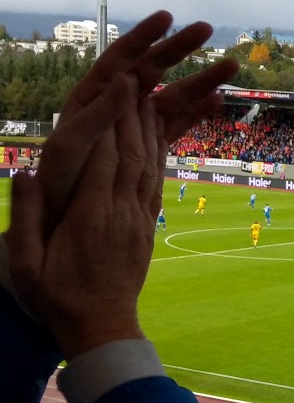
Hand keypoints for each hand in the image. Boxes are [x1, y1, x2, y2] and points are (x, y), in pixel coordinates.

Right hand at [7, 75, 156, 358]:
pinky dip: (158, 152)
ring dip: (151, 127)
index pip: (104, 159)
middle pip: (132, 153)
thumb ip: (26, 220)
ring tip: (154, 92)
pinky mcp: (147, 225)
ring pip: (149, 163)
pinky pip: (155, 181)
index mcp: (91, 218)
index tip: (119, 87)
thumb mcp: (26, 266)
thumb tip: (24, 173)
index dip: (112, 120)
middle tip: (141, 73)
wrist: (101, 328)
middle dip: (135, 112)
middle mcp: (121, 212)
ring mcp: (139, 218)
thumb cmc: (57, 298)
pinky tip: (159, 133)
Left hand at [39, 12, 236, 235]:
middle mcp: (118, 104)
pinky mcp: (151, 145)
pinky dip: (198, 113)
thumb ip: (101, 112)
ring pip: (173, 96)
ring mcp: (137, 124)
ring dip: (201, 81)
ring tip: (230, 67)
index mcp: (94, 97)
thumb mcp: (73, 144)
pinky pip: (178, 125)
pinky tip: (218, 102)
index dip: (144, 36)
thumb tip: (130, 78)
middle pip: (154, 69)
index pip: (121, 57)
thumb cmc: (60, 179)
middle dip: (181, 49)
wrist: (63, 215)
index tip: (168, 18)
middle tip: (208, 30)